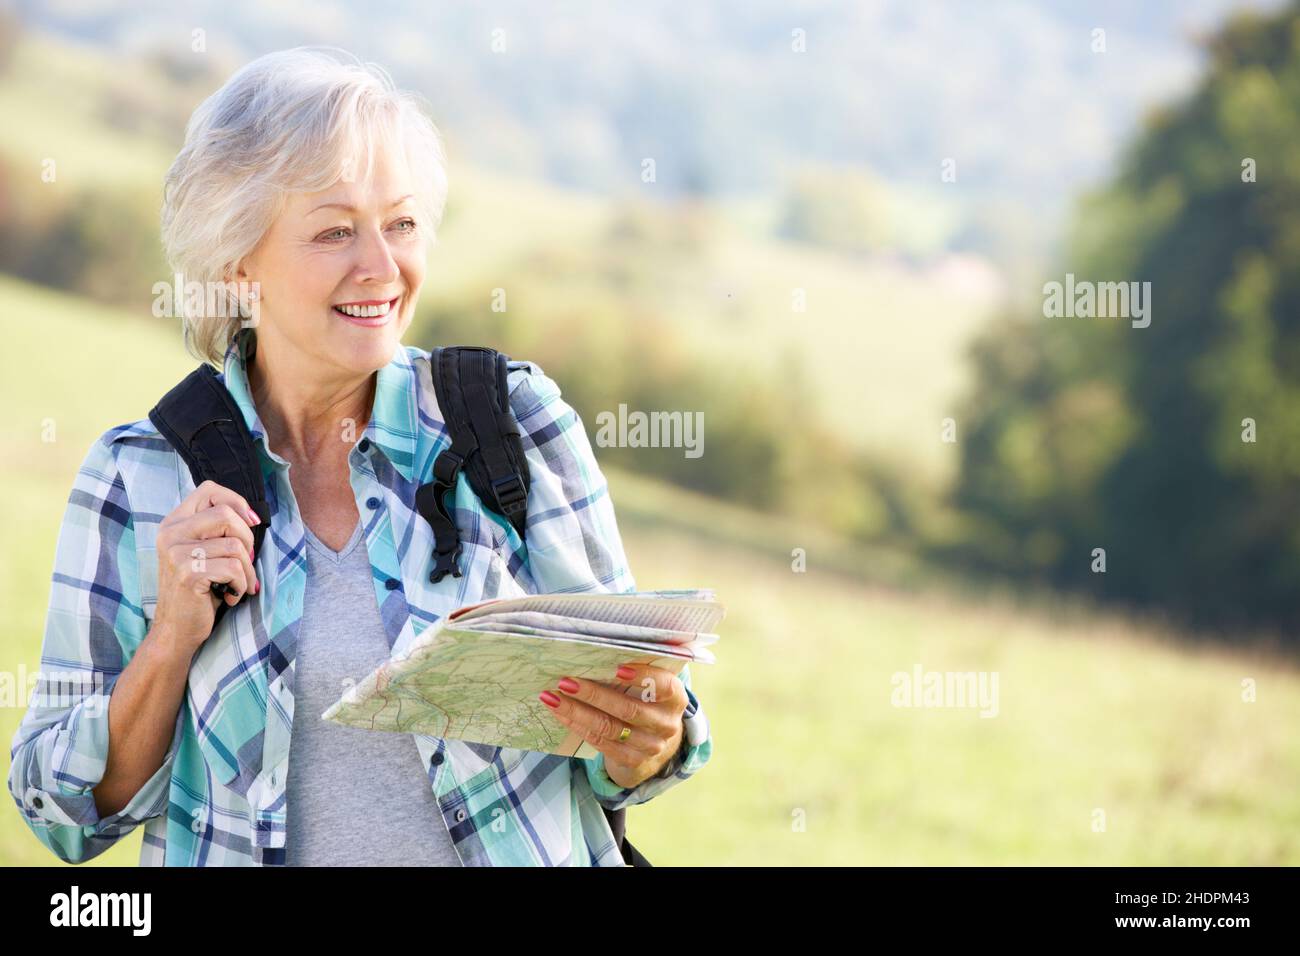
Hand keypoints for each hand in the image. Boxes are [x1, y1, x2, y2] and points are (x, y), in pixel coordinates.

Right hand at [153, 480, 260, 651]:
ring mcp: (176, 553)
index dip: (237, 502)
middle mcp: (170, 533)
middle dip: (247, 539)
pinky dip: (242, 583)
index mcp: (174, 522)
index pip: (209, 490)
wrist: (176, 630)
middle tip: (244, 562)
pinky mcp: (187, 573)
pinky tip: (232, 595)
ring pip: (235, 544)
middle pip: (226, 514)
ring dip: (247, 569)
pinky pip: (233, 568)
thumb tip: (253, 517)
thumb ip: (218, 530)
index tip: (251, 523)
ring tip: (239, 583)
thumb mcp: (205, 552)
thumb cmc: (200, 590)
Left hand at [539, 663, 687, 789]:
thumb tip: (599, 648)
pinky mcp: (633, 761)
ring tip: (553, 698)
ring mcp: (651, 746)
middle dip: (593, 694)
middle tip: (565, 682)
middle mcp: (667, 724)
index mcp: (675, 699)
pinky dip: (578, 727)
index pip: (665, 686)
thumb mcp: (653, 687)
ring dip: (577, 712)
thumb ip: (639, 671)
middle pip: (628, 709)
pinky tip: (561, 715)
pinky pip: (601, 742)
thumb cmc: (648, 702)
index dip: (643, 677)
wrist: (656, 744)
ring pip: (609, 727)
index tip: (617, 668)